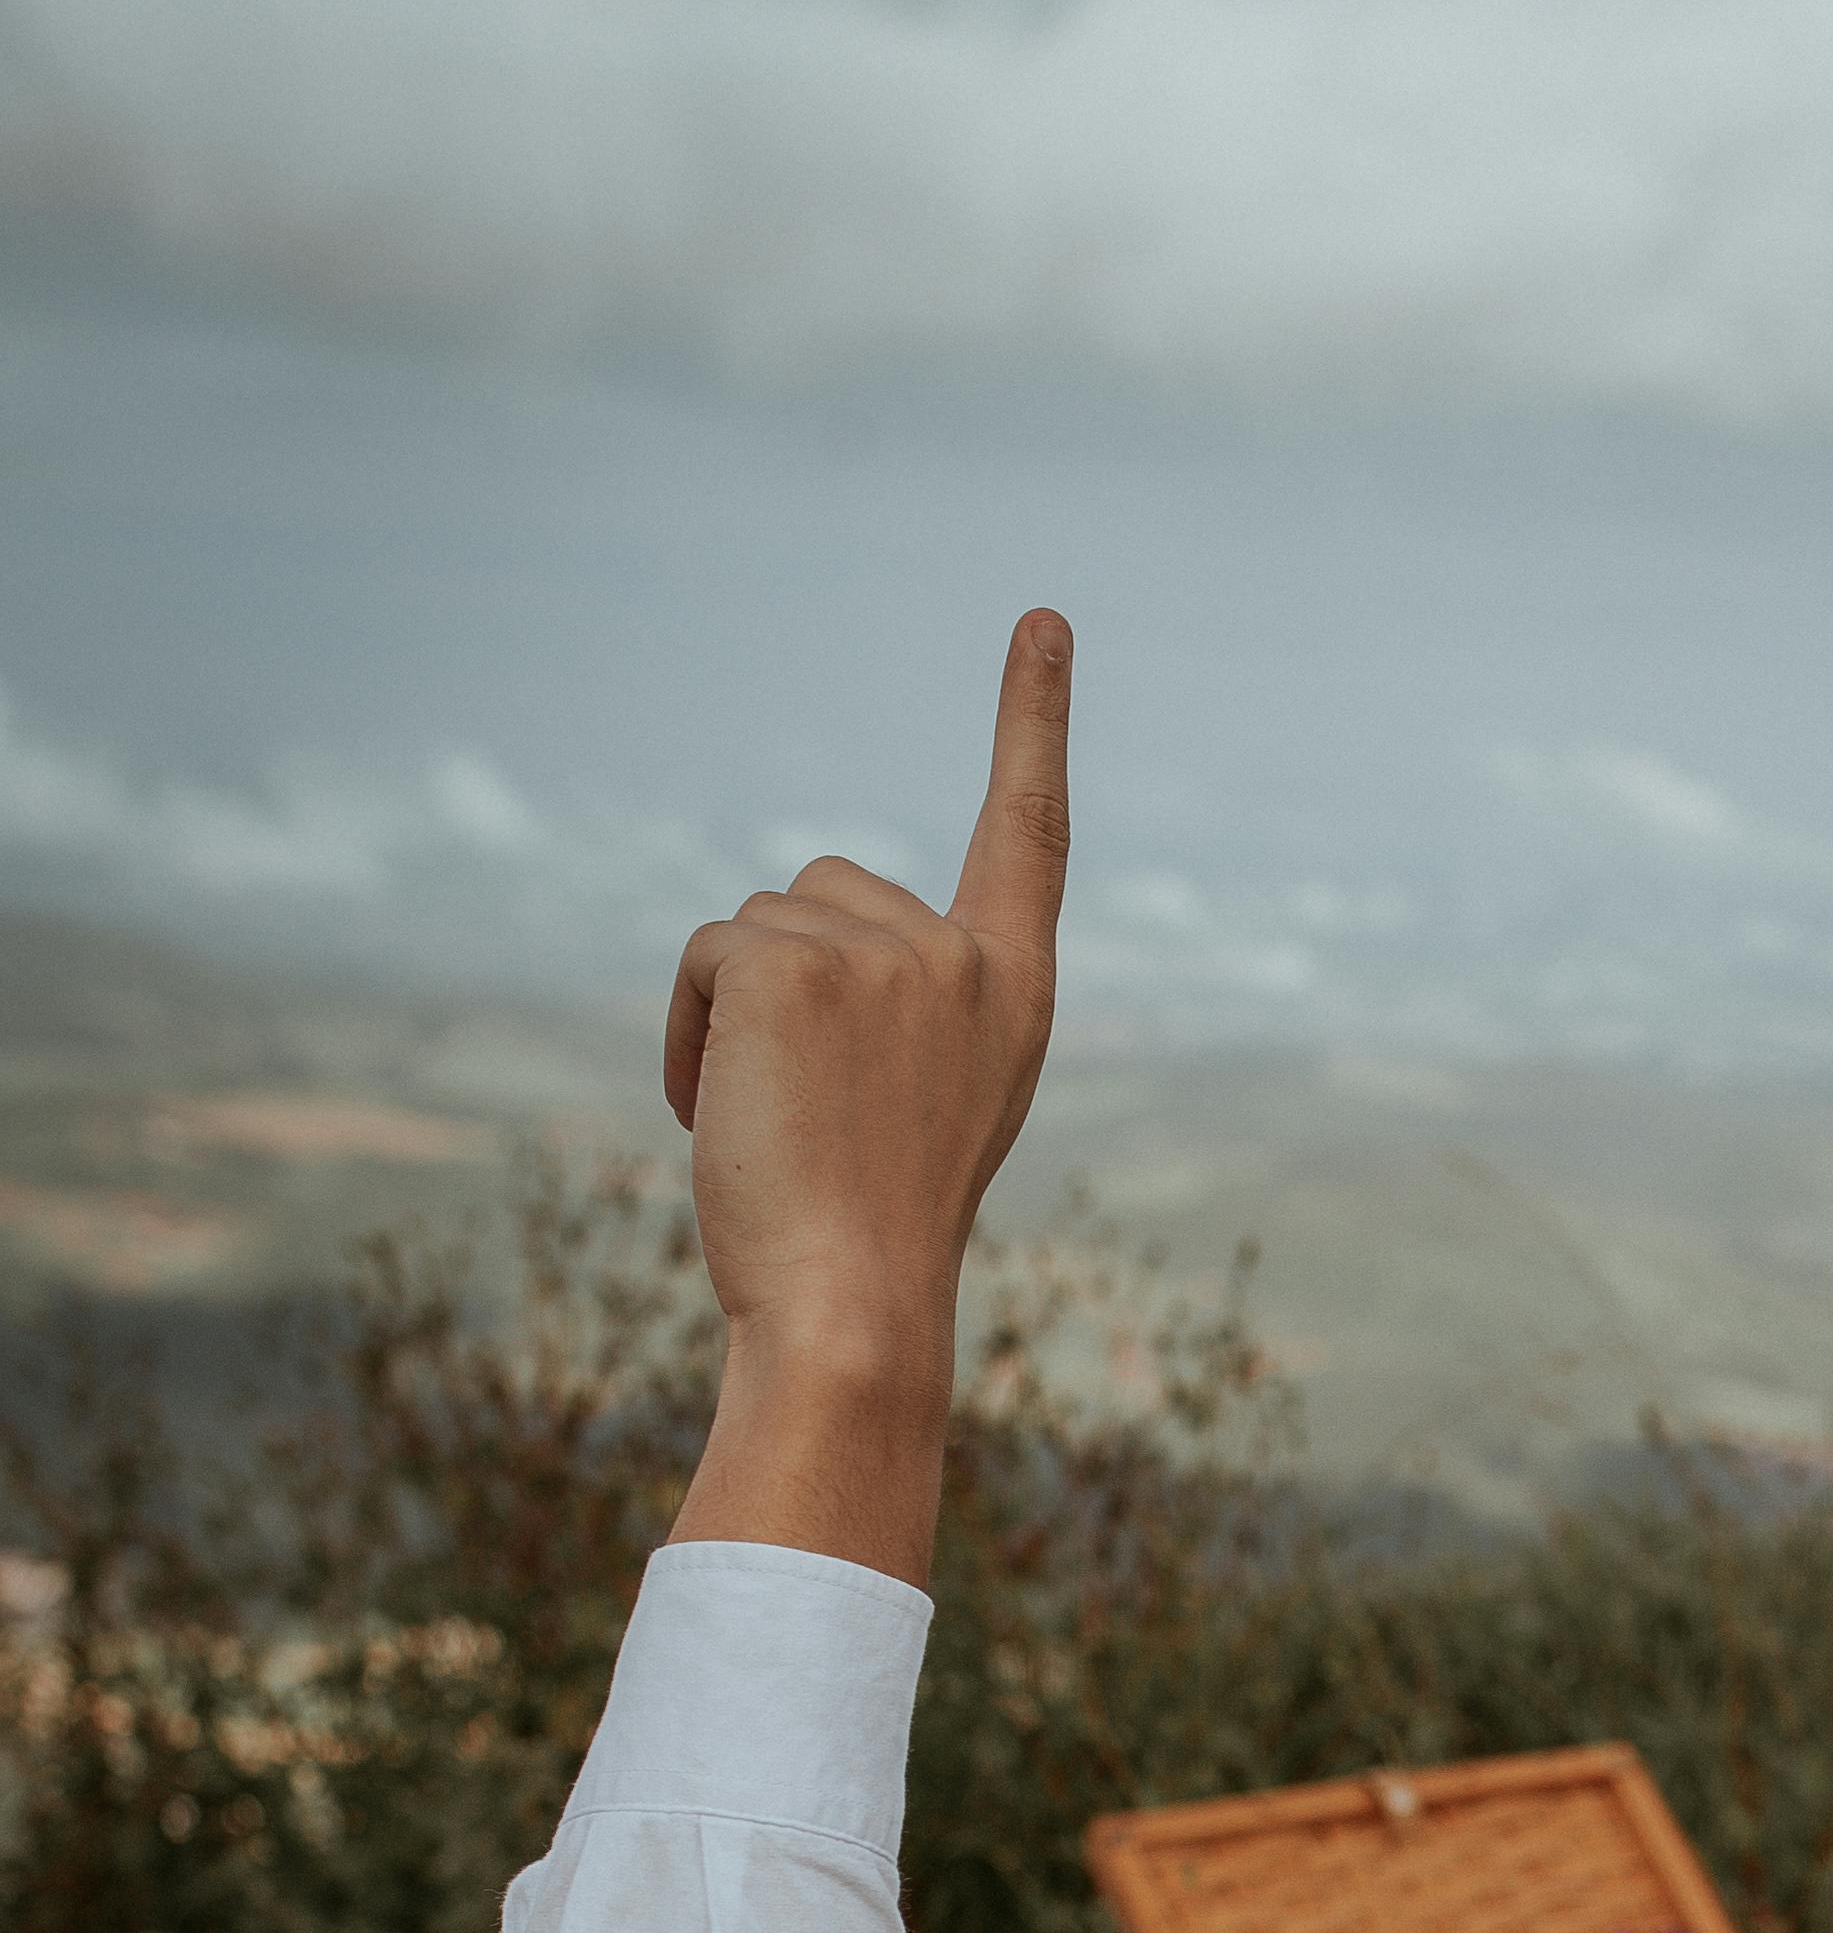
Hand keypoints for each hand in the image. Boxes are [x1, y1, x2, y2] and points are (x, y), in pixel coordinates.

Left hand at [663, 611, 1073, 1472]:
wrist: (850, 1312)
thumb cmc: (871, 1236)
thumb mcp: (916, 1104)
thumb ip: (897, 1005)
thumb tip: (781, 947)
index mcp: (1013, 992)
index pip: (1027, 831)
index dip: (1031, 721)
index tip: (1042, 620)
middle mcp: (964, 959)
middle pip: (827, 889)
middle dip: (785, 978)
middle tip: (807, 1114)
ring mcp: (885, 956)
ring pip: (758, 924)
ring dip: (733, 1016)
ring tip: (771, 1127)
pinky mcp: (794, 968)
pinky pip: (709, 955)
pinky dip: (691, 1034)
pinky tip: (722, 1116)